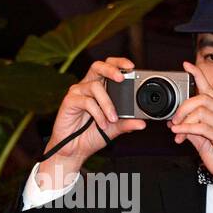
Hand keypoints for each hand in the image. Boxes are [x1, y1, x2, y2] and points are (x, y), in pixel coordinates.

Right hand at [38, 56, 145, 183]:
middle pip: (98, 66)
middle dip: (111, 69)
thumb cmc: (93, 134)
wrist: (75, 149)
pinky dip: (97, 113)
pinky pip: (86, 101)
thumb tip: (142, 123)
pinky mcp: (69, 101)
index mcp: (100, 88)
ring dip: (108, 104)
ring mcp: (78, 92)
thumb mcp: (114, 129)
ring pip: (95, 87)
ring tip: (113, 119)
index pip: (109, 68)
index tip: (132, 67)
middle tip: (122, 78)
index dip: (119, 63)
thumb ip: (127, 123)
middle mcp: (88, 86)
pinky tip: (102, 124)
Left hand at [168, 61, 212, 208]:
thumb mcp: (204, 143)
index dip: (199, 76)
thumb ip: (193, 130)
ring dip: (183, 120)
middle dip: (183, 107)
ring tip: (177, 131)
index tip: (187, 66)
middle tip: (174, 121)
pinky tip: (180, 134)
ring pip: (201, 111)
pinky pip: (202, 126)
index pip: (212, 90)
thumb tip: (177, 123)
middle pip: (202, 98)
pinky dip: (187, 129)